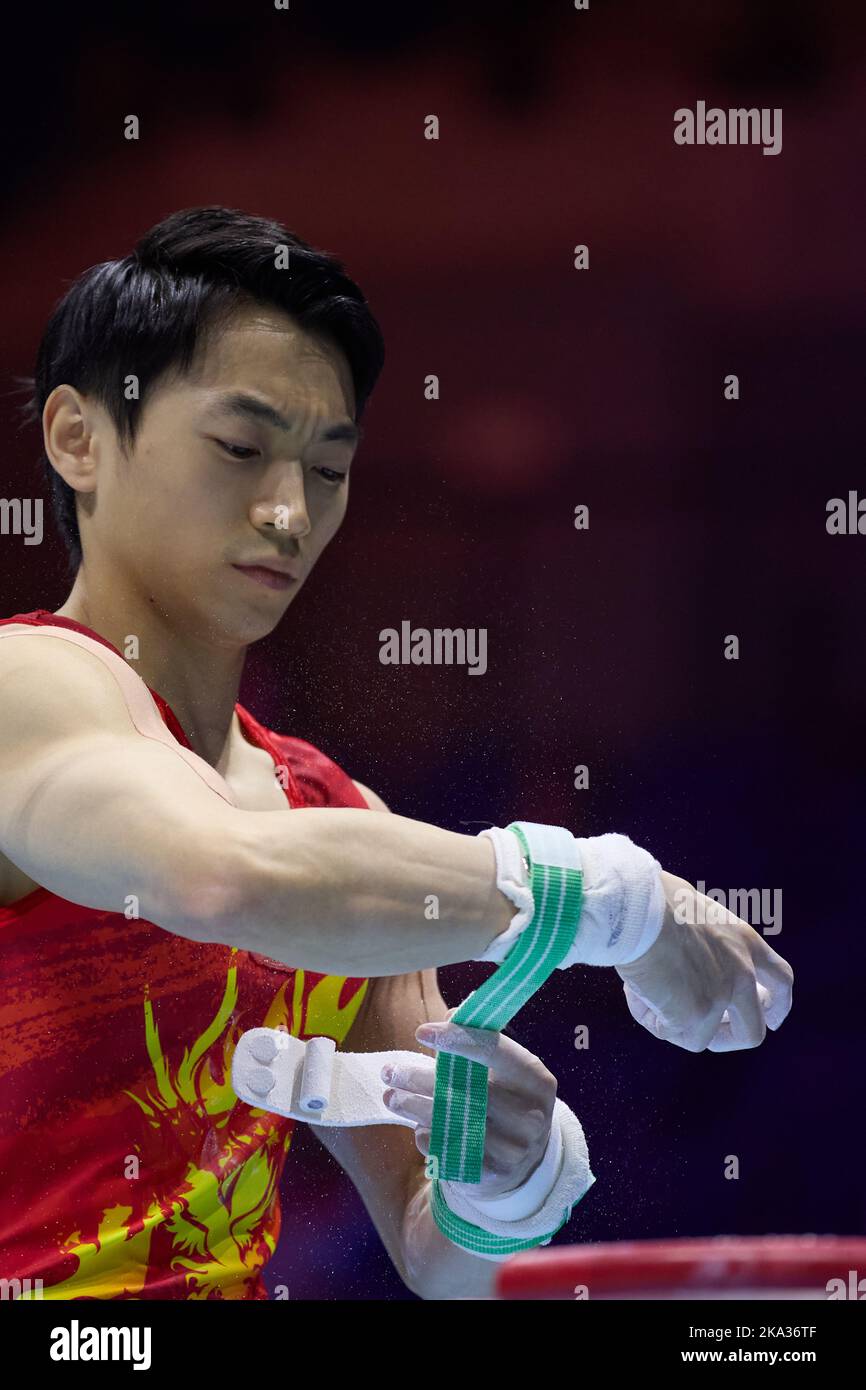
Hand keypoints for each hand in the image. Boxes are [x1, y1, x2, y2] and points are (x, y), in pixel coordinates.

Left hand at [380, 1008, 556, 1196]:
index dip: (456, 1038)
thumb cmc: (506, 1100)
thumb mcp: (505, 1070)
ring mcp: (513, 1149)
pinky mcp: (492, 1175)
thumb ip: (480, 1040)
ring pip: (453, 1124)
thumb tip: (452, 1014)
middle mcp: (530, 1115)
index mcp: (536, 1079)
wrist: (523, 1164)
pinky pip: (449, 1153)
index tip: (420, 1032)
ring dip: (414, 1108)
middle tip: (389, 1071)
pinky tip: (417, 1128)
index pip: (494, 1050)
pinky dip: (427, 1138)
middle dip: (421, 1079)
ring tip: (391, 1096)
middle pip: (468, 1091)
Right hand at [615, 870, 792, 1051]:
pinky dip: (651, 1018)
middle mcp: (742, 972)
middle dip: (732, 1038)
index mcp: (744, 940)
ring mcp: (722, 996)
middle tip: (711, 1035)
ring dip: (675, 1024)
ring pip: (706, 1038)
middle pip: (754, 1030)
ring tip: (644, 994)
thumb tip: (690, 964)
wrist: (638, 907)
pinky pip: (671, 1032)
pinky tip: (635, 992)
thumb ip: (708, 942)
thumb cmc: (654, 900)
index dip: (779, 1005)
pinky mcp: (697, 1015)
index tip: (774, 1020)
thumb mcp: (698, 914)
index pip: (781, 979)